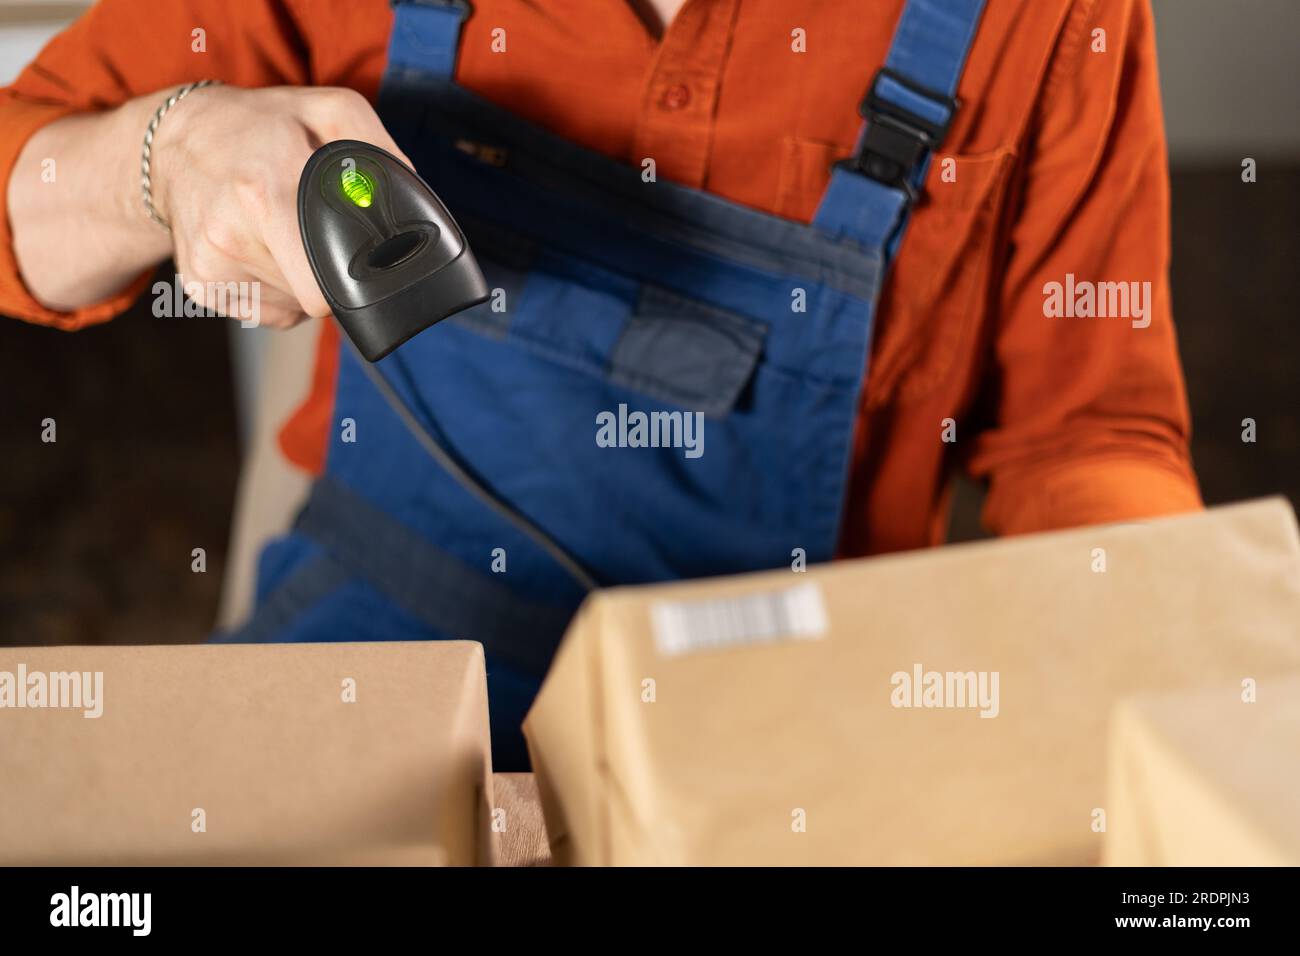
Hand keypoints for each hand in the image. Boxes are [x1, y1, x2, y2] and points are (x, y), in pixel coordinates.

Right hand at [148, 85, 411, 327]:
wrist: (173, 137)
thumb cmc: (261, 125)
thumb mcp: (328, 110)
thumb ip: (378, 151)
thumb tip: (413, 202)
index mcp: (264, 193)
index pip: (324, 287)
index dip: (353, 278)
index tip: (357, 255)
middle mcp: (229, 235)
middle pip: (315, 300)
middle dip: (330, 277)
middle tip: (320, 234)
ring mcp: (211, 266)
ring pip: (294, 307)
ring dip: (303, 279)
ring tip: (285, 232)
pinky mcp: (200, 285)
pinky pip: (268, 311)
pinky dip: (278, 288)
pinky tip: (265, 248)